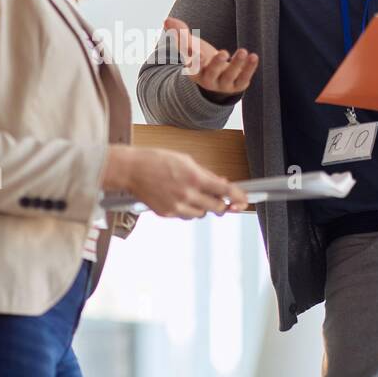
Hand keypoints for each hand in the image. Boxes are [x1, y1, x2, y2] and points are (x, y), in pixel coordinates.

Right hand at [104, 146, 247, 218]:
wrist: (132, 170)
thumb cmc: (157, 160)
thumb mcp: (185, 160)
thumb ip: (205, 174)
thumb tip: (220, 182)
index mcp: (194, 177)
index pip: (225, 191)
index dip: (239, 196)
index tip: (245, 200)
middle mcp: (188, 194)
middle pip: (217, 208)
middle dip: (221, 204)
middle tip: (220, 199)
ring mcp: (177, 206)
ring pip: (202, 214)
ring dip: (203, 207)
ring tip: (193, 195)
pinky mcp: (167, 214)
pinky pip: (186, 216)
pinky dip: (188, 209)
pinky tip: (180, 198)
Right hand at [164, 16, 257, 99]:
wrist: (218, 81)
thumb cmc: (203, 60)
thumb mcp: (191, 48)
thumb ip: (180, 34)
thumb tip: (166, 20)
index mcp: (195, 71)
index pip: (193, 66)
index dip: (194, 61)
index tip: (196, 53)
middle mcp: (208, 79)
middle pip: (212, 73)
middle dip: (217, 64)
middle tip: (222, 52)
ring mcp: (224, 84)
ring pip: (230, 76)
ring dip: (237, 64)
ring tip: (243, 51)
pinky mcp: (238, 84)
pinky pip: (244, 77)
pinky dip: (249, 68)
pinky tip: (254, 56)